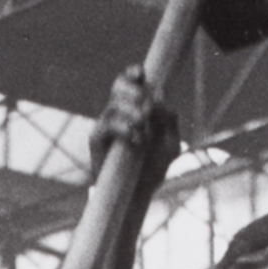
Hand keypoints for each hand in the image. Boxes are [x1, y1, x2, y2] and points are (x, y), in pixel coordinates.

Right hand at [90, 64, 179, 187]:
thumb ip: (170, 119)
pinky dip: (124, 129)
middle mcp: (118, 112)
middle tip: (147, 110)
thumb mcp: (171, 143)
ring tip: (144, 130)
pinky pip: (107, 124)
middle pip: (119, 85)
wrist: (137, 196)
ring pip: (114, 104)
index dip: (133, 72)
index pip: (130, 81)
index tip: (141, 74)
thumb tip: (159, 95)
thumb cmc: (153, 168)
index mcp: (135, 108)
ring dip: (132, 113)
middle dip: (134, 91)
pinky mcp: (96, 140)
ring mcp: (105, 125)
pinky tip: (136, 141)